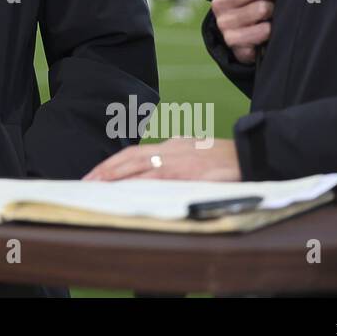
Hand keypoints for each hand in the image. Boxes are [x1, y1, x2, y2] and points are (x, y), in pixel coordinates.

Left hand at [83, 138, 240, 180]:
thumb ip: (178, 155)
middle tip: (86, 180)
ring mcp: (178, 159)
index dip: (113, 163)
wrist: (250, 154)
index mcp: (171, 145)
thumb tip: (161, 161)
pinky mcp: (188, 172)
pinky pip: (158, 177)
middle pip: (130, 156)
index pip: (134, 152)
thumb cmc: (225, 157)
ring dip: (115, 175)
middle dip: (106, 168)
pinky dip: (139, 183)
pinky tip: (126, 190)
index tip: (96, 173)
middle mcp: (170, 149)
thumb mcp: (197, 151)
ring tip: (96, 185)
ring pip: (139, 165)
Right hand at [209, 0, 279, 64]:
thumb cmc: (253, 5)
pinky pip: (262, 30)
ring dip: (271, 11)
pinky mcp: (232, 39)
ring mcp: (224, 21)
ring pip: (260, 8)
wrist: (244, 40)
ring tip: (268, 13)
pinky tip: (265, 28)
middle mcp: (219, 1)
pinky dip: (270, 30)